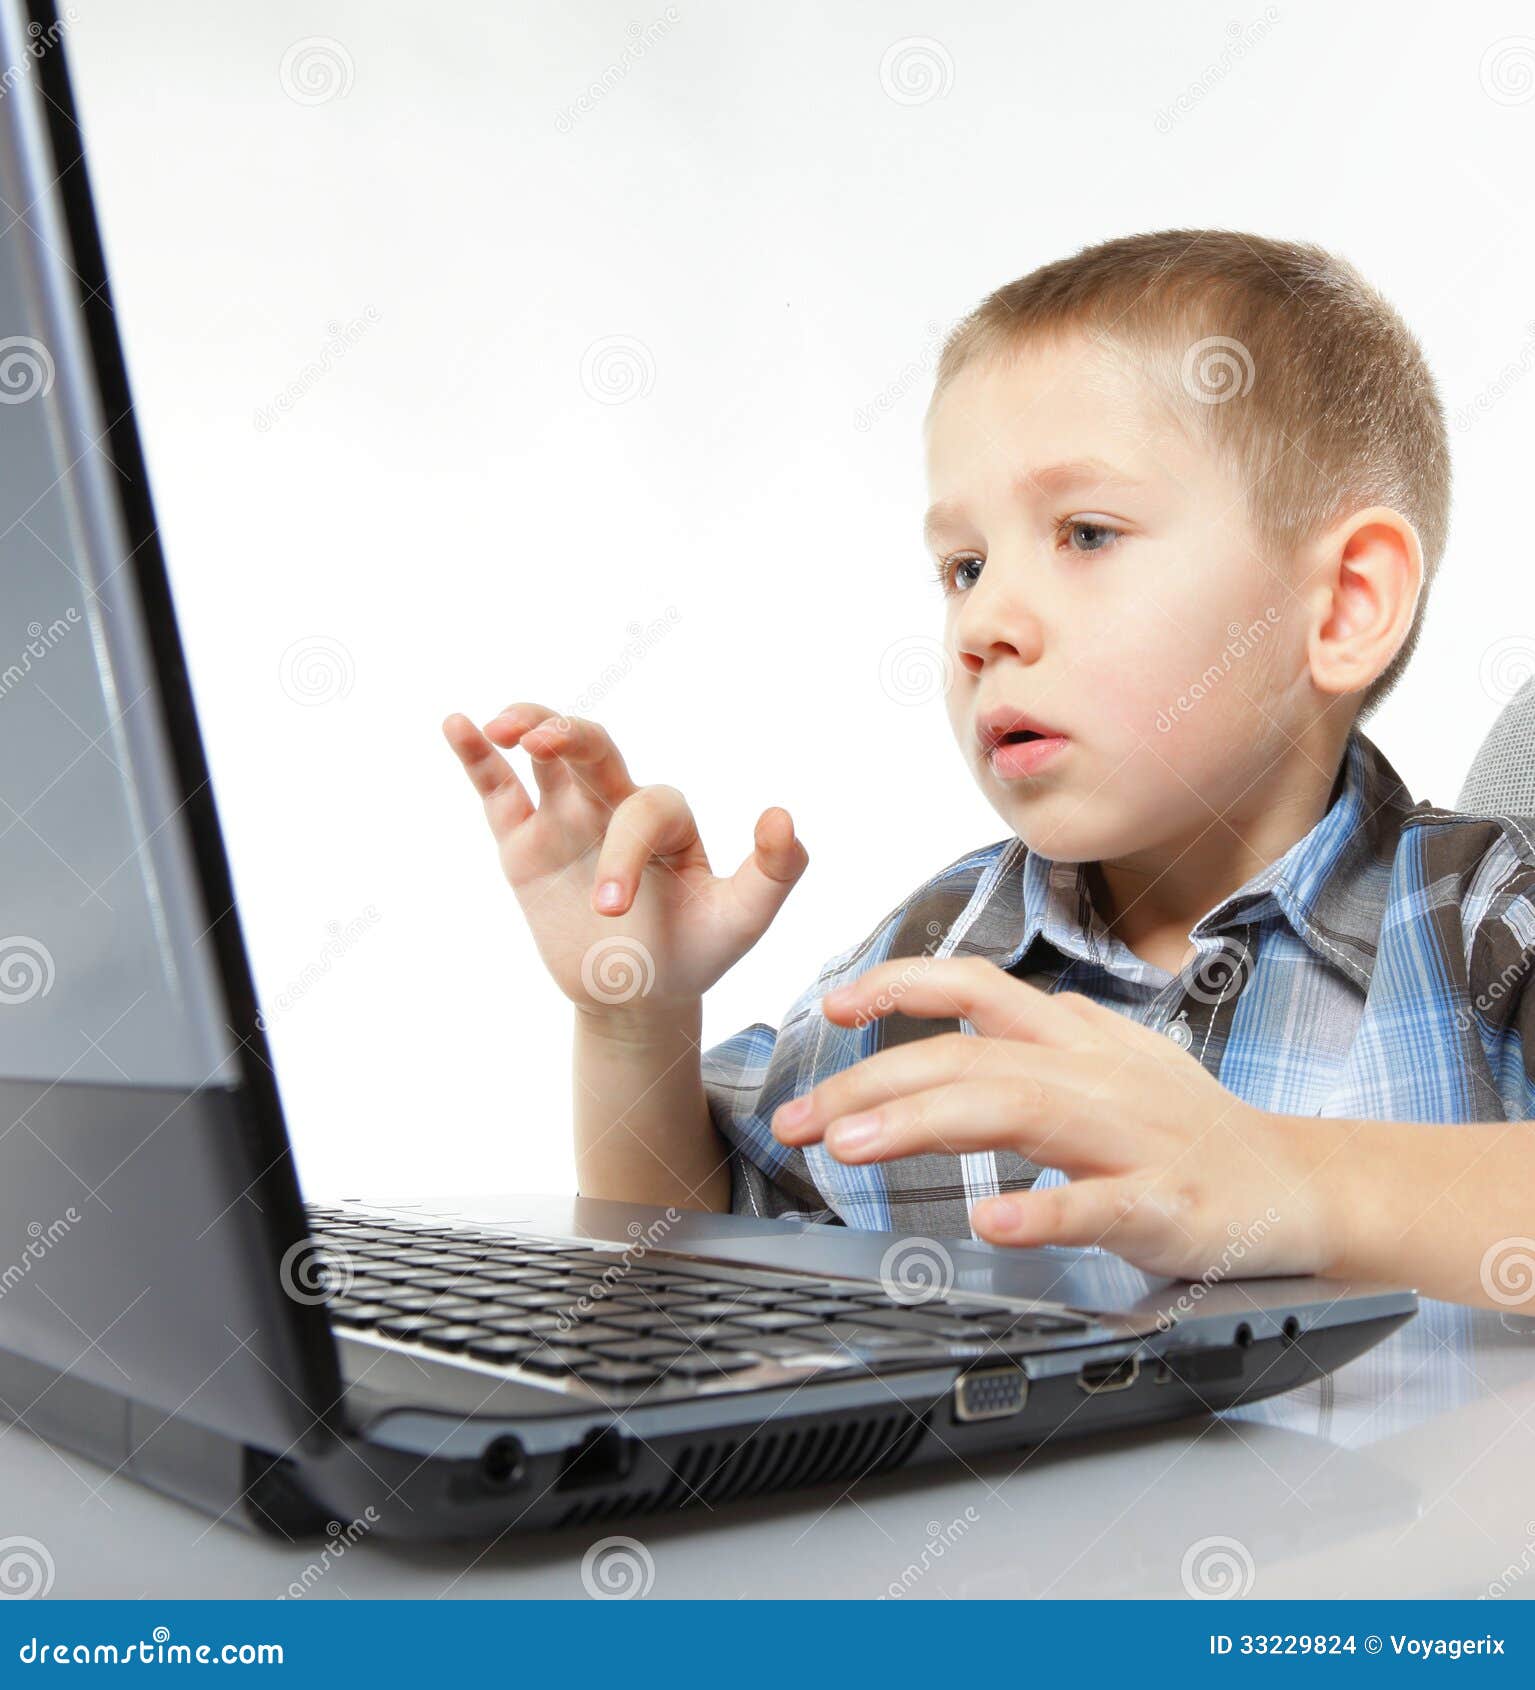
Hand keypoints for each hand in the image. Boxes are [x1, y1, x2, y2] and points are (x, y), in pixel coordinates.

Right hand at [442, 703, 808, 1017]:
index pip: (641, 811)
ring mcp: (567, 819)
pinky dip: (476, 758)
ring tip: (501, 725)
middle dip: (567, 733)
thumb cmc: (695, 951)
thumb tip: (783, 816)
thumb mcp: (741, 919)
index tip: (609, 908)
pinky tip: (458, 725)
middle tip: (540, 737)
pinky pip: (499, 792)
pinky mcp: (525, 843)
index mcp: (666, 818)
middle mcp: (615, 804)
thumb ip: (776, 870)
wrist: (639, 995)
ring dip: (525, 725)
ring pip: (545, 756)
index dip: (623, 851)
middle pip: (592, 747)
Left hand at [770, 956, 1338, 1281]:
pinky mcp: (1168, 1205)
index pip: (977, 988)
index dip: (901, 986)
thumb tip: (994, 1009)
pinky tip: (993, 1218)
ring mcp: (1132, 1139)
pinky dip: (1046, 1210)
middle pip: (969, 1061)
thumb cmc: (1203, 1133)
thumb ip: (1056, 1035)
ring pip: (1018, 1111)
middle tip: (800, 1121)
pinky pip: (1101, 1205)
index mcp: (1078, 1042)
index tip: (834, 1006)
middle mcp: (1097, 1076)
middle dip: (872, 1085)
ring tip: (853, 1147)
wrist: (1305, 1187)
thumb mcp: (1123, 1061)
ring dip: (925, 1126)